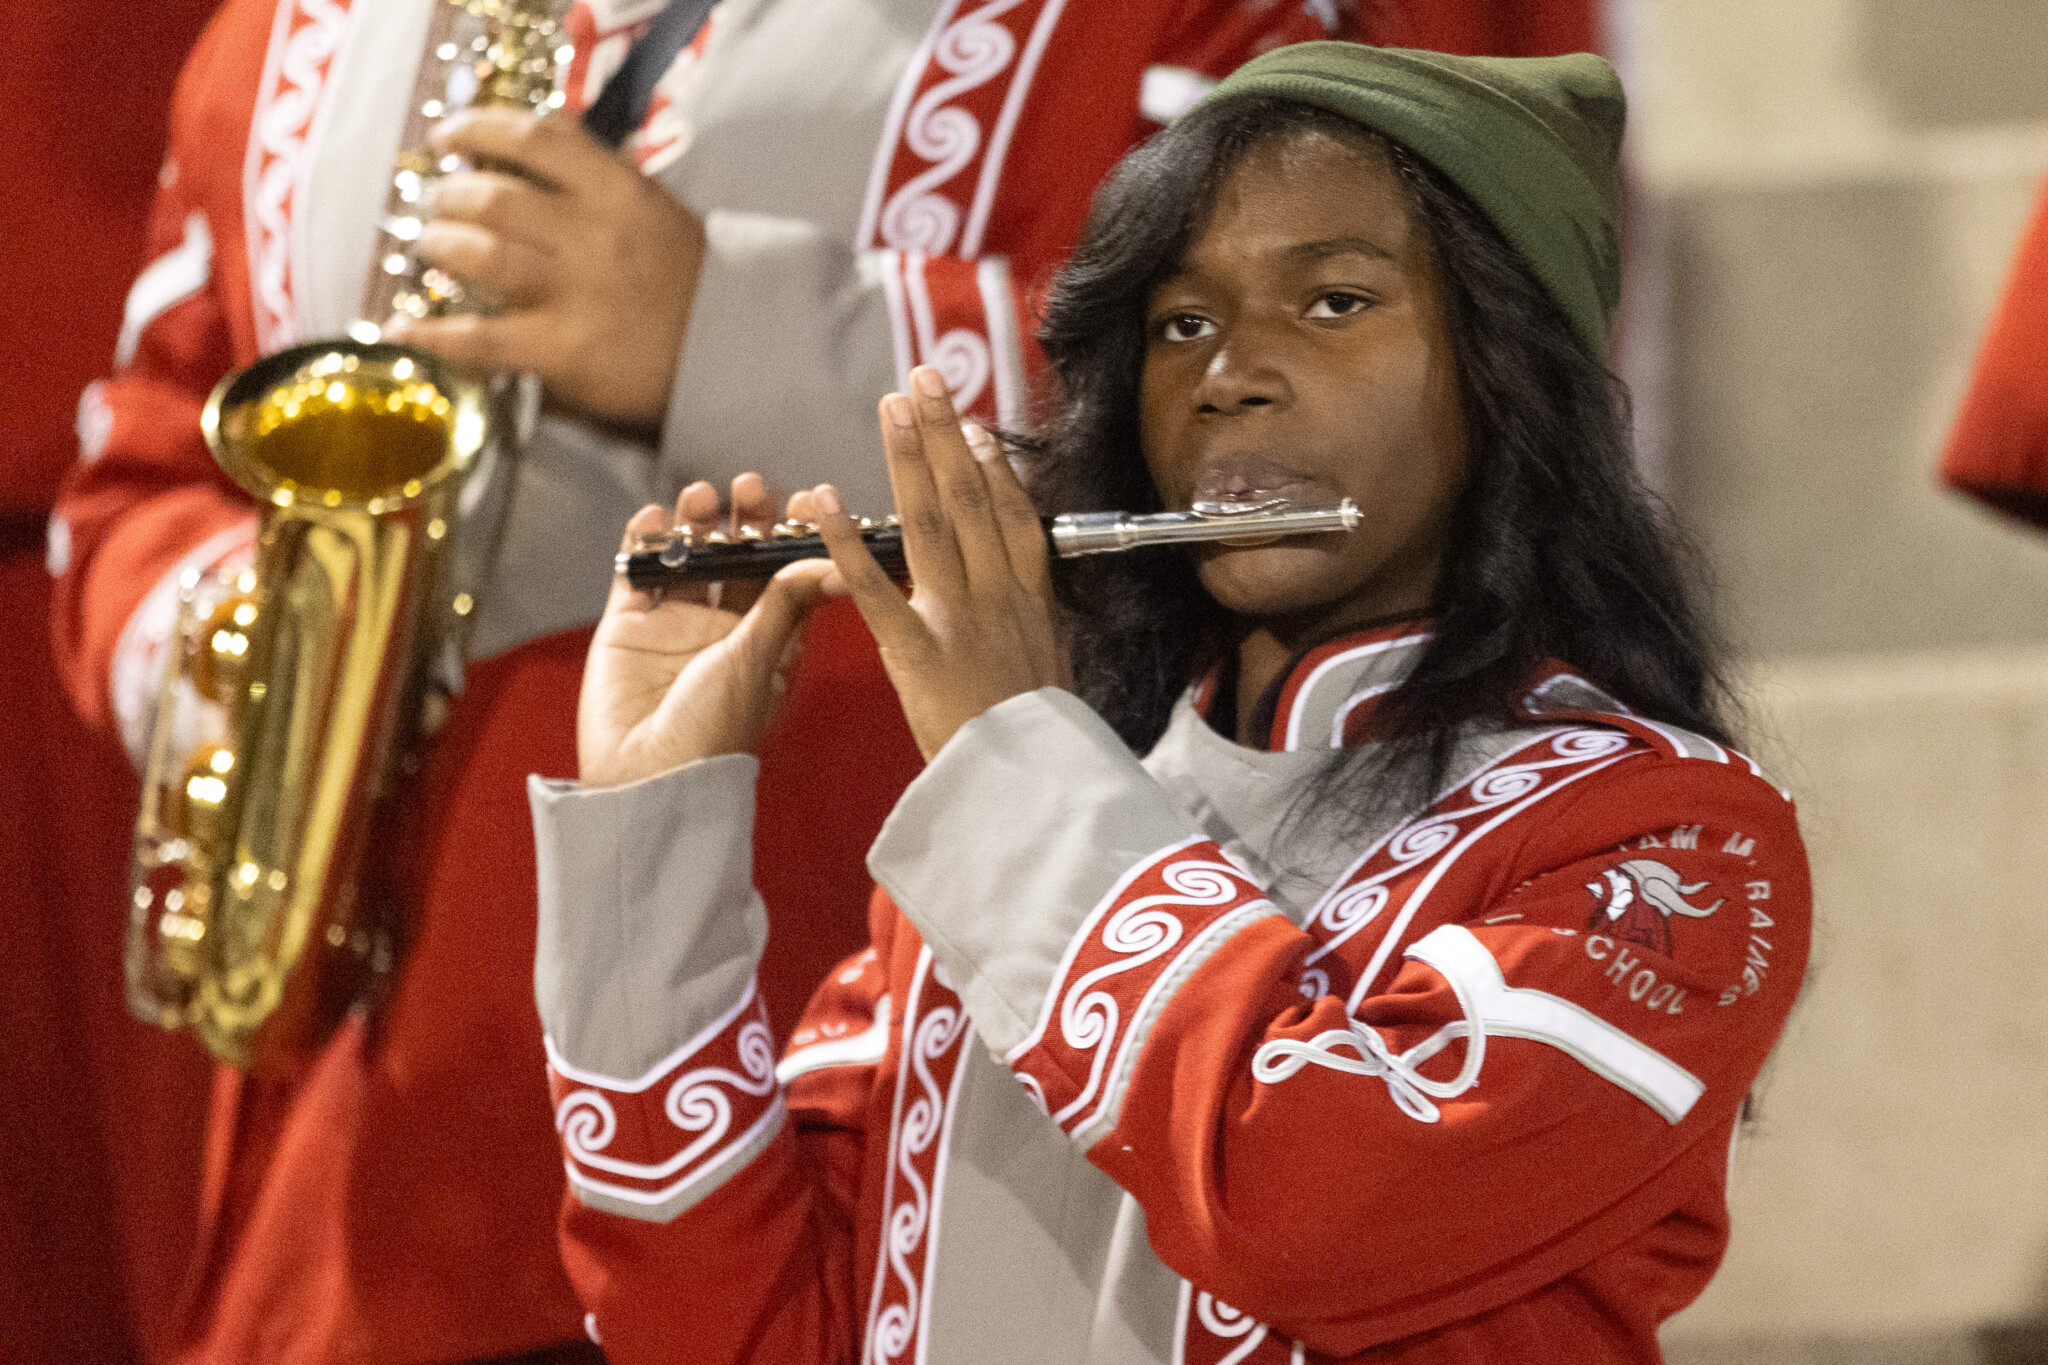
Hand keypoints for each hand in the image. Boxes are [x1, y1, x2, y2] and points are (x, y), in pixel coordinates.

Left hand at [386, 108, 705, 431]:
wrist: (742, 356)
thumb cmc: (696, 287)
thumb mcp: (658, 215)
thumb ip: (601, 190)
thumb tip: (535, 172)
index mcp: (621, 191)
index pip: (537, 138)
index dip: (479, 128)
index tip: (449, 135)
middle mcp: (594, 234)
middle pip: (495, 197)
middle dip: (450, 197)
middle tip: (437, 205)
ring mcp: (577, 293)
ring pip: (482, 255)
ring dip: (440, 247)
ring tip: (428, 247)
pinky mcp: (565, 351)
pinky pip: (483, 337)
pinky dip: (436, 333)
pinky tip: (404, 328)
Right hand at [578, 474, 835, 786]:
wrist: (646, 777)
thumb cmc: (714, 730)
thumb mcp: (758, 658)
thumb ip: (784, 603)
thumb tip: (832, 560)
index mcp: (769, 644)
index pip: (788, 577)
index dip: (795, 538)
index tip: (804, 500)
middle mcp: (725, 631)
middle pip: (739, 559)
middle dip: (745, 520)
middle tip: (750, 486)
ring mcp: (675, 626)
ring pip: (689, 558)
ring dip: (696, 523)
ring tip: (701, 496)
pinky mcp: (629, 627)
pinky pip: (638, 571)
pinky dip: (646, 541)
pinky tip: (656, 517)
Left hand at [809, 366, 1068, 761]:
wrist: (1035, 790)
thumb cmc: (1041, 745)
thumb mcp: (1053, 675)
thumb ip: (1033, 633)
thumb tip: (1030, 609)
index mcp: (1031, 603)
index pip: (1012, 517)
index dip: (992, 467)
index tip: (975, 427)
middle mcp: (998, 596)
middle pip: (970, 499)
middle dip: (947, 434)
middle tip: (925, 380)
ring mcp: (958, 618)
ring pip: (931, 523)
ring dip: (909, 458)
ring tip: (892, 406)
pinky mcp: (917, 650)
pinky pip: (875, 589)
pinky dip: (846, 541)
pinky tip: (824, 499)